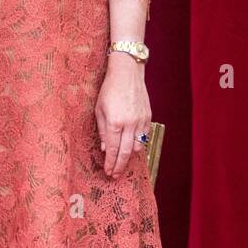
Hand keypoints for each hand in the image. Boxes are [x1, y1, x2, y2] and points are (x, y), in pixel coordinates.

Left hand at [95, 52, 151, 177]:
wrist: (127, 72)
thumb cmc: (109, 88)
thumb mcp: (99, 109)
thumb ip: (101, 130)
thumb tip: (104, 148)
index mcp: (114, 122)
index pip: (112, 149)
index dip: (110, 163)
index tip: (107, 171)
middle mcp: (129, 123)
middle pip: (125, 152)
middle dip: (119, 166)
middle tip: (115, 175)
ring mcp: (140, 120)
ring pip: (137, 146)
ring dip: (130, 157)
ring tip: (122, 163)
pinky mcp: (148, 117)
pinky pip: (144, 136)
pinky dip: (139, 145)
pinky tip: (133, 148)